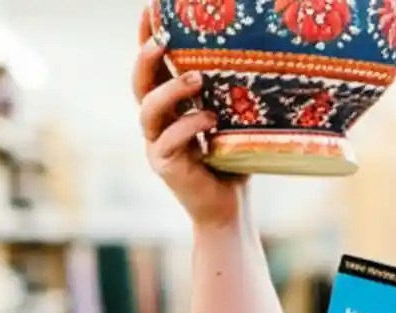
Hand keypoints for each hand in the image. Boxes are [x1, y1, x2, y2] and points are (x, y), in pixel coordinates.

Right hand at [133, 8, 246, 232]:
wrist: (229, 209)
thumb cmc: (234, 162)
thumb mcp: (234, 123)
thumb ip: (231, 97)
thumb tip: (255, 58)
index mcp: (171, 108)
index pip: (154, 68)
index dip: (146, 39)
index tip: (150, 10)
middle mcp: (157, 123)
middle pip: (140, 84)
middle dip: (146, 59)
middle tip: (163, 40)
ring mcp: (156, 144)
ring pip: (148, 110)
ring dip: (170, 91)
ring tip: (197, 79)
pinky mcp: (164, 166)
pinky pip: (169, 140)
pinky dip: (188, 126)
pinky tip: (210, 119)